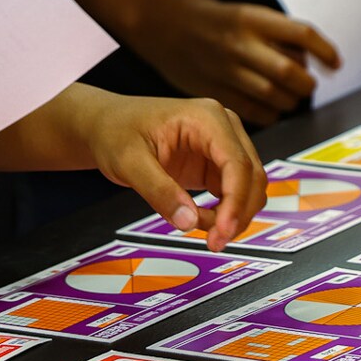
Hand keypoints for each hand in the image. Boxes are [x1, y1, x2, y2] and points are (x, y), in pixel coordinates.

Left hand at [85, 94, 266, 250]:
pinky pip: (234, 191)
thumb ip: (159, 192)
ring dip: (232, 214)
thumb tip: (188, 222)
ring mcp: (223, 143)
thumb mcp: (129, 163)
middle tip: (214, 243)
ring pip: (249, 186)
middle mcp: (223, 127)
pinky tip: (200, 219)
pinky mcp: (217, 161)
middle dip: (237, 213)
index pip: (237, 163)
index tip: (223, 232)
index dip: (236, 201)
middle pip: (252, 176)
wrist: (108, 125)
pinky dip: (224, 212)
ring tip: (197, 226)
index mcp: (206, 118)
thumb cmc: (117, 133)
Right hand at [127, 0, 341, 126]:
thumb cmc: (210, 19)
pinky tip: (269, 105)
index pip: (301, 34)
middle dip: (307, 84)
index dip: (324, 50)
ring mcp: (227, 70)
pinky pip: (255, 111)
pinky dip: (271, 112)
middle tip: (307, 84)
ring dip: (291, 100)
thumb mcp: (245, 13)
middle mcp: (241, 44)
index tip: (335, 62)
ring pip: (275, 96)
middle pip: (290, 72)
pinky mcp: (214, 92)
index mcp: (252, 18)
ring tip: (289, 95)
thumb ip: (274, 34)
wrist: (161, 24)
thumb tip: (312, 56)